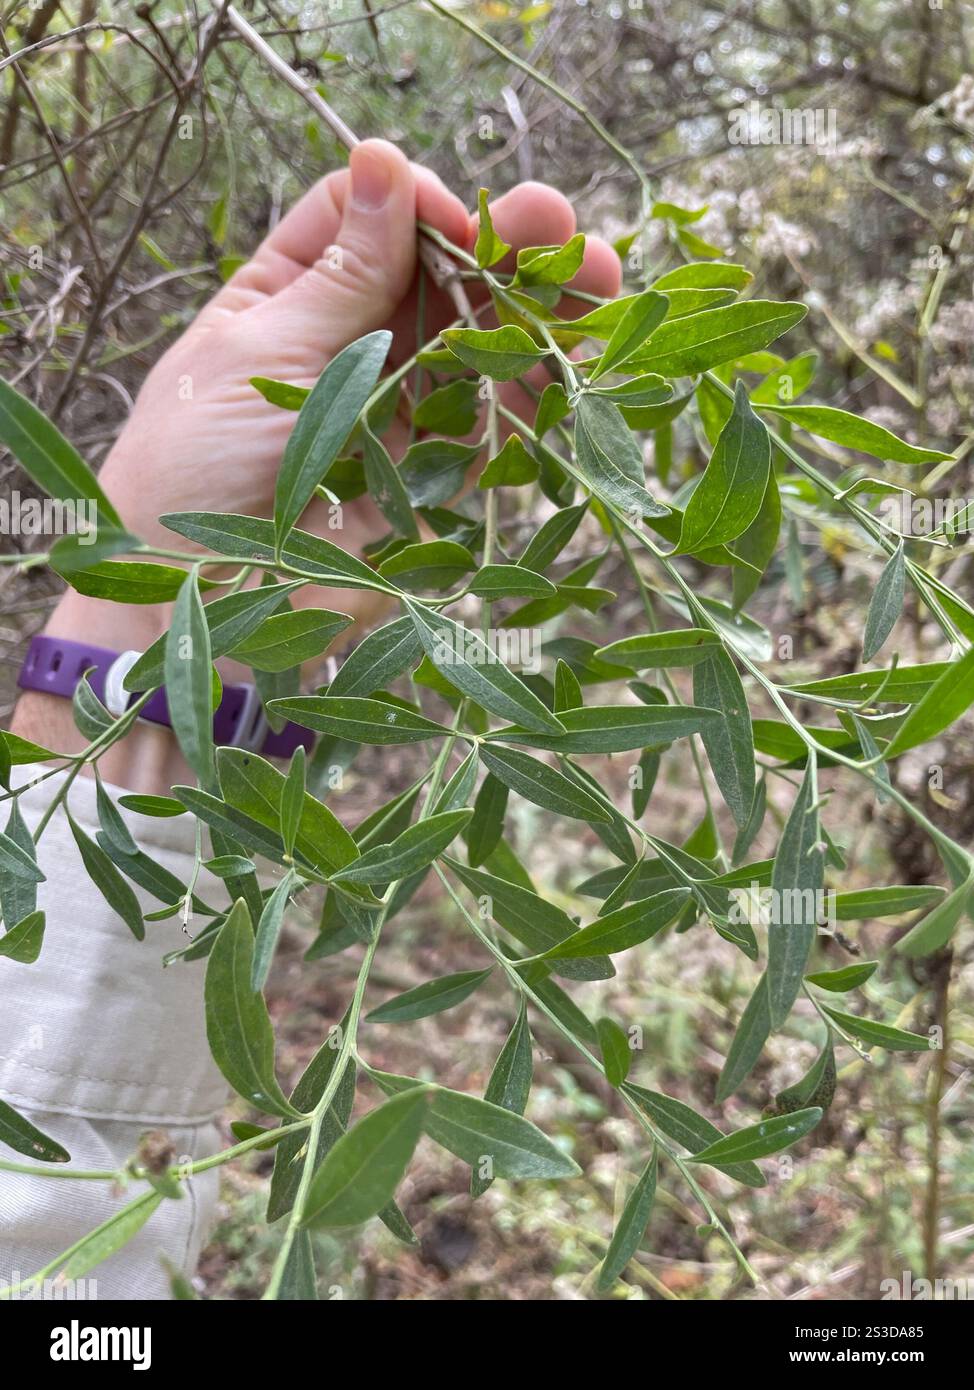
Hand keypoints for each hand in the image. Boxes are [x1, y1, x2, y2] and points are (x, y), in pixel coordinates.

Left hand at [98, 138, 619, 554]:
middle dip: (504, 251)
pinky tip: (576, 370)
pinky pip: (492, 430)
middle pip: (440, 278)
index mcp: (290, 295)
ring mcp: (396, 411)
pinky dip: (534, 399)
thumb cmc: (194, 467)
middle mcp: (351, 344)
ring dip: (539, 316)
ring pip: (479, 348)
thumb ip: (344, 272)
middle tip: (563, 228)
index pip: (369, 218)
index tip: (459, 228)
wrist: (199, 604)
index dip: (420, 209)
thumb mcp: (262, 353)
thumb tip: (386, 155)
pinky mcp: (430, 479)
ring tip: (600, 283)